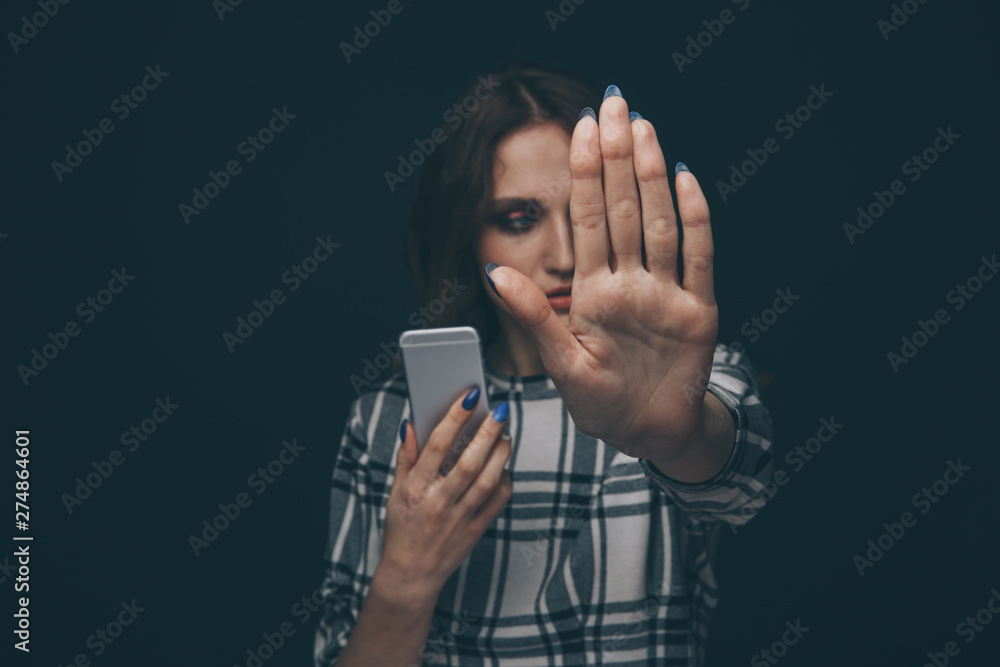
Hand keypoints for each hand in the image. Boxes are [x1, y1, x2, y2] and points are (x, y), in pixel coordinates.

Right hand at [379, 387, 512, 606]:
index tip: (470, 396)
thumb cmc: (401, 528)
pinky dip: (505, 480)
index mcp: (415, 489)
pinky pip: (497, 501)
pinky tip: (503, 466)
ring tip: (505, 435)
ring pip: (488, 480)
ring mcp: (459, 518)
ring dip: (501, 454)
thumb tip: (411, 424)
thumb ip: (405, 457)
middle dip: (488, 433)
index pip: (437, 446)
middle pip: (469, 461)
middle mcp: (438, 503)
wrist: (411, 575)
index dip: (455, 418)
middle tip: (500, 410)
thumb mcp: (395, 492)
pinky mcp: (475, 531)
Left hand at [483, 86, 720, 463]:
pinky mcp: (698, 311)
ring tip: (643, 128)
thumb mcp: (559, 362)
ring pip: (659, 222)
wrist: (647, 433)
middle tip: (615, 102)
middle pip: (623, 208)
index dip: (584, 173)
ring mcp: (665, 293)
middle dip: (616, 155)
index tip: (581, 126)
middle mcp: (629, 282)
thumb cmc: (599, 402)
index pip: (587, 219)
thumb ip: (531, 316)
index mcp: (593, 291)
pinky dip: (695, 219)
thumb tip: (491, 272)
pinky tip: (686, 178)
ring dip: (651, 175)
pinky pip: (698, 258)